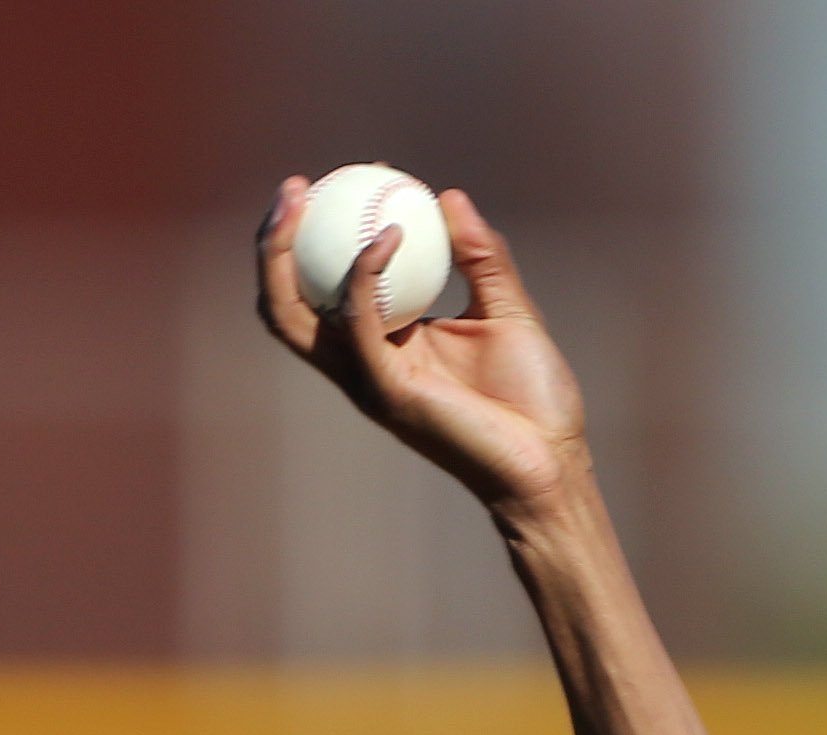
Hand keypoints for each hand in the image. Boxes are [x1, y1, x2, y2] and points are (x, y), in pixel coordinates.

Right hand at [257, 179, 588, 516]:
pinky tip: (389, 235)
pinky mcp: (389, 391)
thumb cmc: (535, 402)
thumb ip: (481, 256)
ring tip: (300, 196)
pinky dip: (364, 271)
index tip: (356, 177)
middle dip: (273, 241)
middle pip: (286, 303)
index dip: (324, 233)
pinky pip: (357, 320)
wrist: (553, 465)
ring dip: (283, 252)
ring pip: (292, 315)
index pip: (328, 287)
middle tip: (295, 186)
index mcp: (388, 345)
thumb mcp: (510, 311)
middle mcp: (366, 363)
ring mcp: (371, 379)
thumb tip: (448, 196)